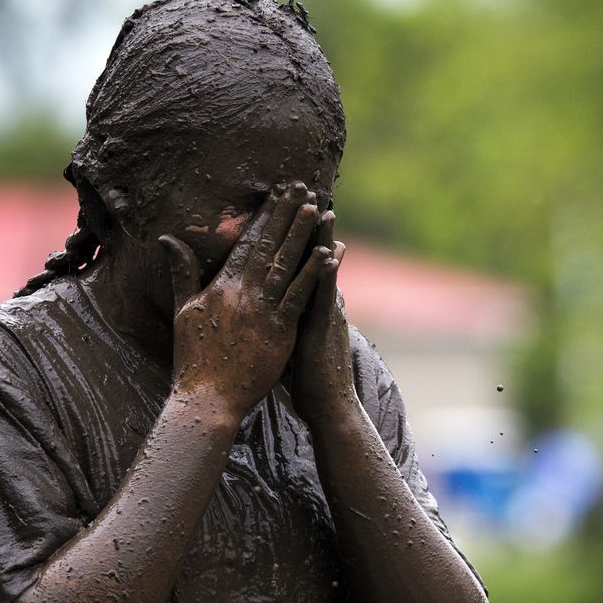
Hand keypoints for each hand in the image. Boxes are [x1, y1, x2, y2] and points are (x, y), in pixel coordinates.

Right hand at [159, 182, 331, 417]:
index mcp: (222, 286)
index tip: (277, 193)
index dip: (264, 216)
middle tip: (303, 187)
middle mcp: (244, 293)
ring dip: (302, 235)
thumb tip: (168, 238)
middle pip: (269, 246)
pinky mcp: (280, 332)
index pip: (247, 242)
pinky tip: (328, 254)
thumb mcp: (183, 310)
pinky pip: (300, 297)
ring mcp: (264, 312)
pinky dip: (314, 274)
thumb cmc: (192, 357)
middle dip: (286, 214)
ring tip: (316, 208)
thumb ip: (183, 272)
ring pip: (287, 265)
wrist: (206, 399)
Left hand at [291, 208, 353, 424]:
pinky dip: (328, 275)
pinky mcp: (325, 329)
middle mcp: (316, 302)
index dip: (291, 236)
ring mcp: (323, 313)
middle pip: (309, 258)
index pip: (296, 263)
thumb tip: (272, 303)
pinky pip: (326, 297)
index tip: (284, 209)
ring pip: (321, 271)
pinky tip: (330, 254)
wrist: (327, 407)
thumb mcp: (292, 340)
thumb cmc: (307, 379)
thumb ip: (285, 315)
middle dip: (306, 225)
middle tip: (305, 195)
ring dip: (323, 240)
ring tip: (323, 210)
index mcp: (303, 303)